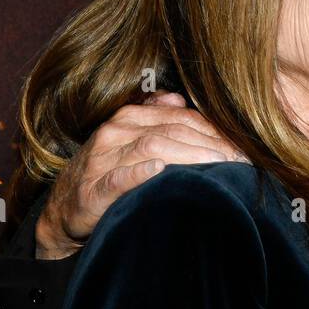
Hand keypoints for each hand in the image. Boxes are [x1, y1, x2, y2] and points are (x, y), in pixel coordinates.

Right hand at [34, 91, 246, 258]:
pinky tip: (161, 171)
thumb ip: (155, 118)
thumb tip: (179, 98)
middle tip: (242, 161)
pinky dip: (140, 173)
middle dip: (212, 146)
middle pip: (174, 131)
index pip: (182, 118)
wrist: (64, 210)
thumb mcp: (130, 141)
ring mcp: (103, 159)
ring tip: (220, 165)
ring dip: (190, 156)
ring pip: (153, 148)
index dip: (215, 131)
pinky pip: (118, 177)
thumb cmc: (107, 174)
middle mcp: (116, 132)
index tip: (244, 147)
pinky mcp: (92, 190)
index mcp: (130, 117)